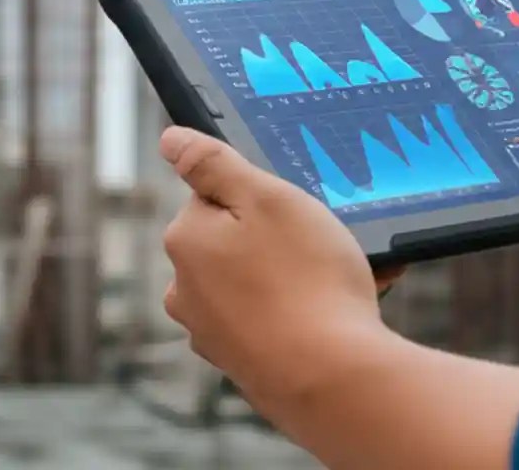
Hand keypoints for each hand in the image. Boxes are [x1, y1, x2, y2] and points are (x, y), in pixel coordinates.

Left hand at [158, 126, 397, 412]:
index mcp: (186, 239)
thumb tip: (170, 139)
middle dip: (285, 238)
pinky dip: (305, 310)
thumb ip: (214, 164)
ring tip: (348, 279)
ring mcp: (214, 331)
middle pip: (239, 240)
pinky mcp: (245, 362)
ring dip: (301, 274)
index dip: (266, 196)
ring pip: (261, 281)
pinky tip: (343, 312)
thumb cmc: (307, 281)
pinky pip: (277, 319)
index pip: (220, 194)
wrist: (333, 379)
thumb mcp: (267, 198)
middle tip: (331, 243)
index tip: (301, 210)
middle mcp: (187, 288)